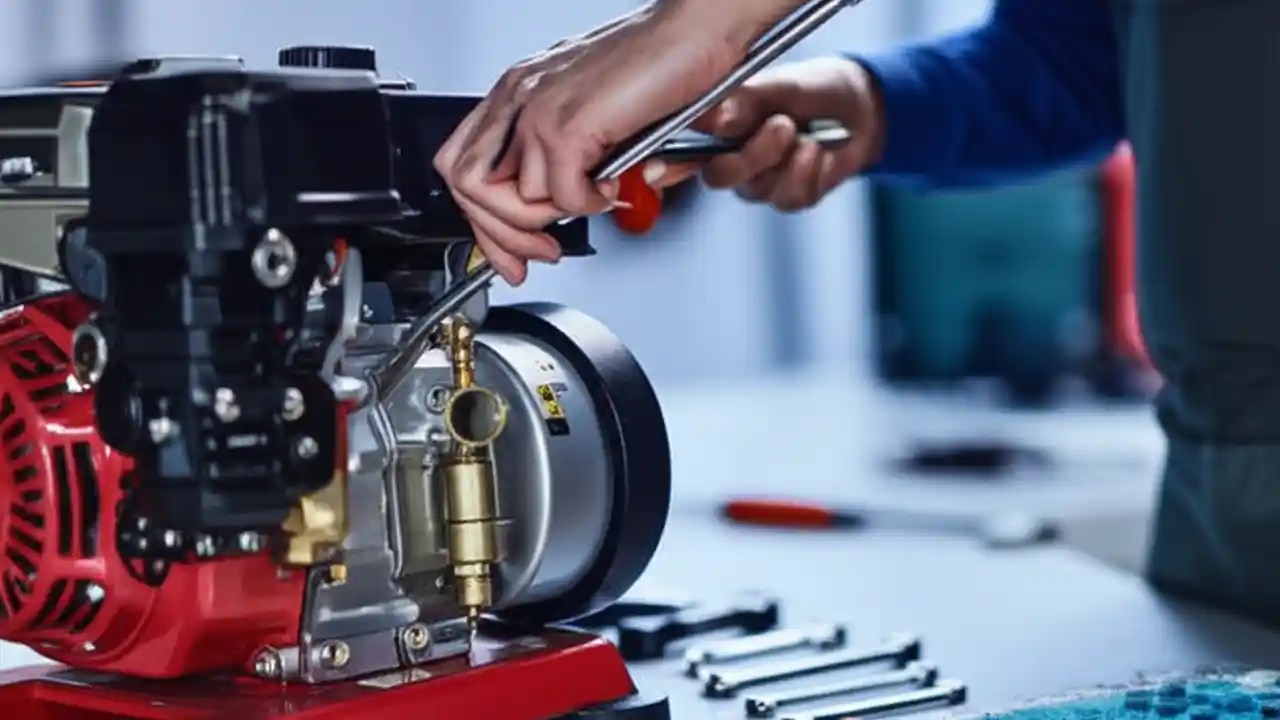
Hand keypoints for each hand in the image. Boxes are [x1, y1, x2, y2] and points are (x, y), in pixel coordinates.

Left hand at [434, 3, 748, 284]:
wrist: (693, 31)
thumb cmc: (656, 63)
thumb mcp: (590, 113)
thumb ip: (561, 155)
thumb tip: (554, 208)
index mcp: (518, 92)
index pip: (463, 168)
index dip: (482, 220)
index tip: (511, 252)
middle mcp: (520, 96)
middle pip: (468, 186)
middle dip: (505, 235)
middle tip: (543, 249)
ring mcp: (539, 109)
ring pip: (518, 199)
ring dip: (558, 216)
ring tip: (593, 201)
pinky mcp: (568, 126)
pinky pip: (564, 197)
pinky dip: (591, 205)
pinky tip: (612, 186)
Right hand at [646, 57, 885, 211]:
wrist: (860, 110)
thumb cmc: (813, 90)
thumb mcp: (782, 85)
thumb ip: (748, 100)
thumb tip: (718, 118)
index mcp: (718, 127)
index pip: (681, 149)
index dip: (673, 161)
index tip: (685, 157)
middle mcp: (730, 158)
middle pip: (720, 176)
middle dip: (754, 155)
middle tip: (783, 125)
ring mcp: (758, 182)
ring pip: (760, 189)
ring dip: (791, 162)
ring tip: (810, 138)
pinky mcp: (788, 198)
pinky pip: (791, 198)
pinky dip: (812, 174)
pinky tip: (822, 154)